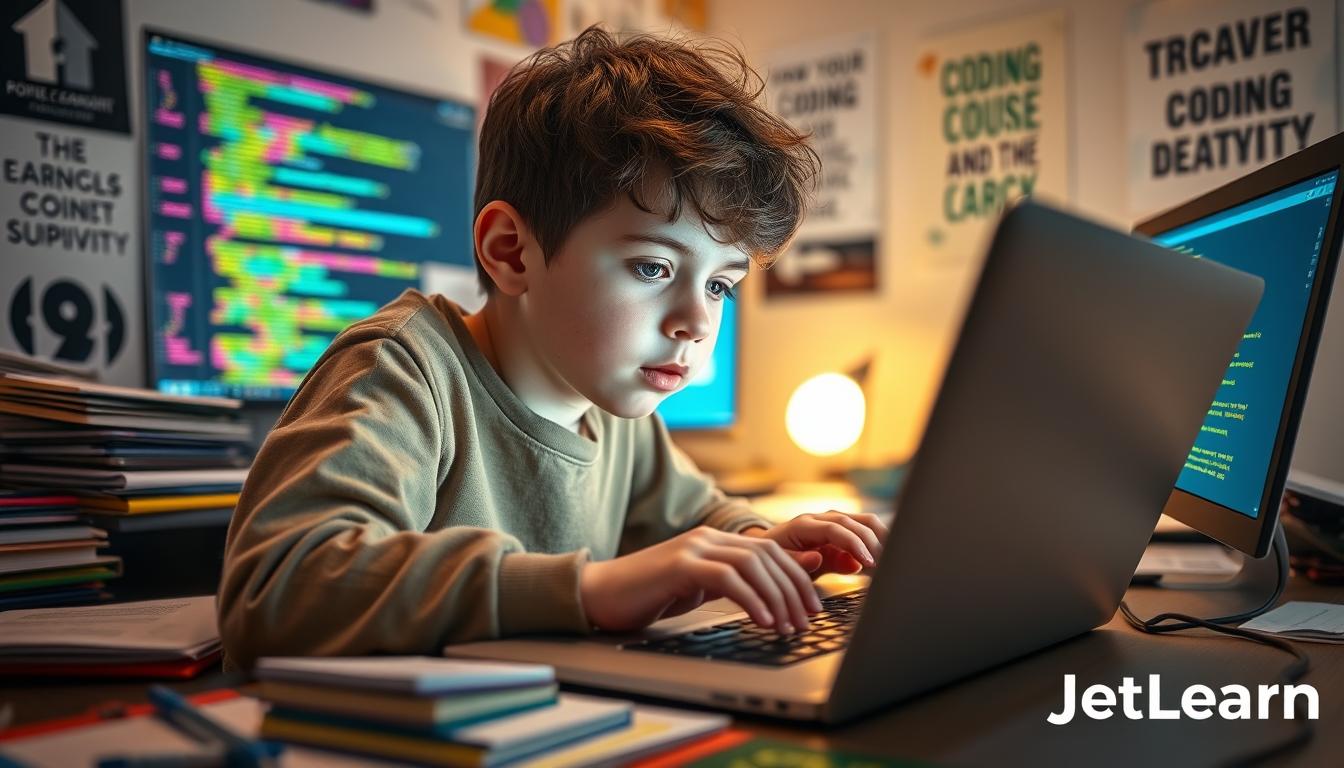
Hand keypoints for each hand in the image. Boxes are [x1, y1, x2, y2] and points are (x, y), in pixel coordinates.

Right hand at [580, 526, 822, 634]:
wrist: (599, 595)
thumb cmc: (646, 596)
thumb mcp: (698, 588)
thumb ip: (734, 584)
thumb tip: (773, 593)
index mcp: (714, 541)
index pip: (770, 551)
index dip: (797, 577)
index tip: (811, 607)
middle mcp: (707, 538)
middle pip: (768, 555)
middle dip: (794, 588)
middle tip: (808, 620)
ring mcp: (693, 548)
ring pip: (752, 564)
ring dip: (777, 597)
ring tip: (789, 626)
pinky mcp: (680, 565)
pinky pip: (727, 578)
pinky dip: (751, 600)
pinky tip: (763, 621)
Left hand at [744, 511, 887, 575]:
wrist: (769, 551)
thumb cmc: (775, 560)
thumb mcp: (781, 565)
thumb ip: (798, 562)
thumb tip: (818, 558)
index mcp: (803, 525)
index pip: (834, 529)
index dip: (853, 544)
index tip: (868, 563)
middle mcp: (820, 518)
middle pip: (853, 522)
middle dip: (872, 542)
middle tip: (886, 564)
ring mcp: (832, 521)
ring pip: (863, 520)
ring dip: (880, 537)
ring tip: (891, 558)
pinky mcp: (842, 528)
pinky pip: (865, 529)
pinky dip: (878, 539)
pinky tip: (888, 555)